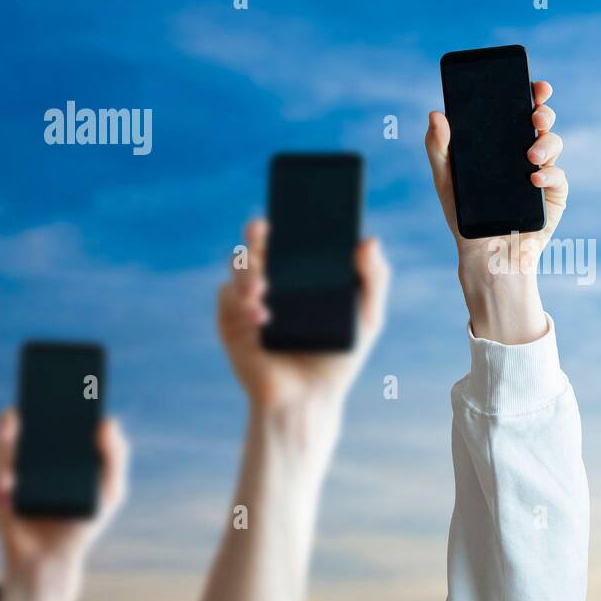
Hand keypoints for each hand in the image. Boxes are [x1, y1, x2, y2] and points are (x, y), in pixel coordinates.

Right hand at [0, 409, 129, 600]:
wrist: (53, 558)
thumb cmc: (86, 520)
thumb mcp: (110, 490)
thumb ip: (115, 456)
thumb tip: (108, 420)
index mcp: (65, 446)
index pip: (62, 411)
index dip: (62, 391)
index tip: (68, 377)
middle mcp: (37, 450)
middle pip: (30, 418)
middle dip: (30, 404)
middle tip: (37, 395)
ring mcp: (14, 466)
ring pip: (6, 441)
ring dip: (9, 436)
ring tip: (14, 426)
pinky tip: (9, 483)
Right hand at [217, 219, 390, 412]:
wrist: (311, 399)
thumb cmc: (339, 357)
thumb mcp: (366, 317)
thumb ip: (373, 279)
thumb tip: (369, 240)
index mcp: (299, 272)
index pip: (288, 234)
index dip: (286, 214)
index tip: (292, 201)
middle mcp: (271, 279)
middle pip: (256, 244)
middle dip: (255, 233)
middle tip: (263, 230)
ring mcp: (248, 300)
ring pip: (238, 267)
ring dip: (248, 272)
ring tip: (263, 290)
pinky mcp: (231, 324)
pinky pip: (227, 302)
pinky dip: (242, 306)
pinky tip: (260, 316)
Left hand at [424, 81, 564, 343]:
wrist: (484, 256)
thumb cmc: (465, 216)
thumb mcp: (446, 179)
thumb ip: (439, 147)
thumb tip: (435, 114)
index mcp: (502, 144)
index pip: (518, 110)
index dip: (530, 93)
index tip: (533, 84)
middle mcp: (525, 153)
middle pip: (541, 122)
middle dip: (543, 112)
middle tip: (535, 115)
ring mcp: (542, 174)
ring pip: (554, 144)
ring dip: (546, 142)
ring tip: (531, 154)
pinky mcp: (553, 196)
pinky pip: (558, 177)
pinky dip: (548, 174)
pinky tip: (533, 178)